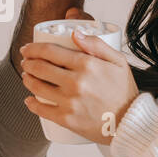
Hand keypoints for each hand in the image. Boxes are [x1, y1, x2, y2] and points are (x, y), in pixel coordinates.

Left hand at [19, 31, 139, 145]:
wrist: (130, 123)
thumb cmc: (124, 91)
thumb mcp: (118, 61)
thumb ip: (97, 44)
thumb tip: (74, 33)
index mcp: (87, 65)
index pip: (50, 52)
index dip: (33, 49)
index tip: (27, 49)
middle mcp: (76, 83)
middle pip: (40, 68)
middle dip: (28, 62)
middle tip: (26, 61)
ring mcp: (70, 102)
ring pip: (37, 87)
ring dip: (27, 79)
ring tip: (27, 76)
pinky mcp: (67, 119)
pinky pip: (42, 110)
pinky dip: (31, 103)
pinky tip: (29, 99)